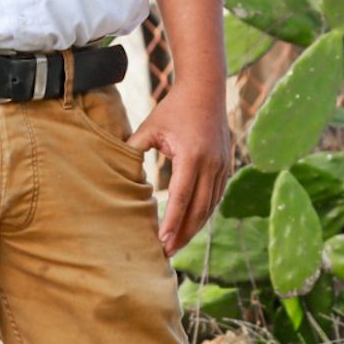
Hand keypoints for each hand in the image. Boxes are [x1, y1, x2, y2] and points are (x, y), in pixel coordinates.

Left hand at [128, 77, 231, 256]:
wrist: (205, 90)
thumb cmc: (173, 109)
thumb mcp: (150, 127)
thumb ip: (134, 149)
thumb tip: (117, 172)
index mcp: (192, 156)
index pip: (181, 197)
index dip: (172, 221)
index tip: (161, 241)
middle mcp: (211, 164)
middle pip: (199, 208)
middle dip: (183, 233)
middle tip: (167, 253)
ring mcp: (222, 166)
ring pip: (210, 206)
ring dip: (195, 227)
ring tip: (178, 244)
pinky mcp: (226, 166)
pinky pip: (216, 196)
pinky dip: (204, 213)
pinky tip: (192, 224)